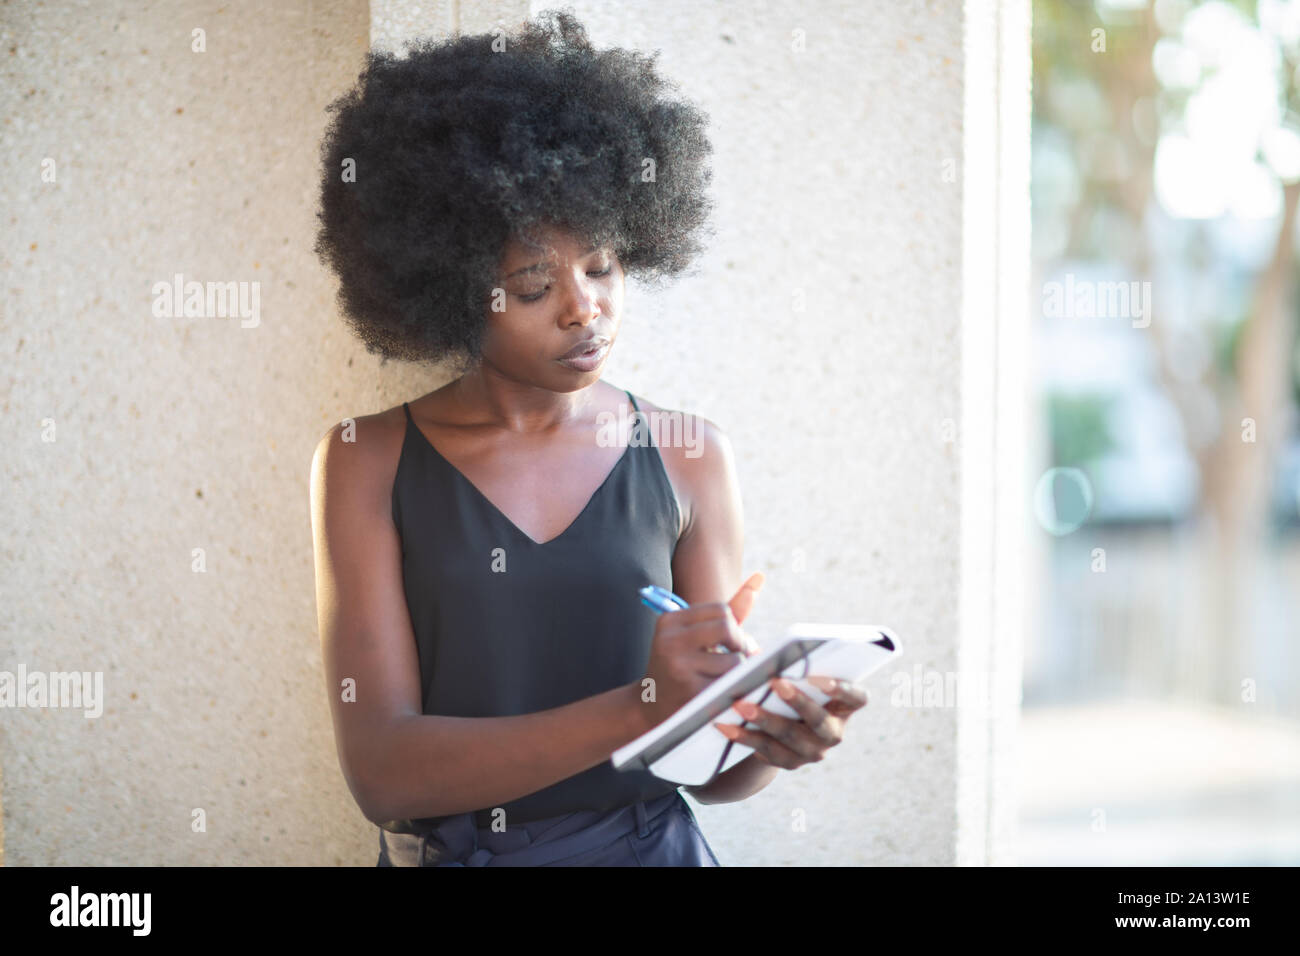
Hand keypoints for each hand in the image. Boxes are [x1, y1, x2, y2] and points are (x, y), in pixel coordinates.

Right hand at [638, 572, 764, 729]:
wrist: (650, 706)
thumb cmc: (683, 664)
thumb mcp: (698, 635)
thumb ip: (731, 610)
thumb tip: (761, 576)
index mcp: (670, 620)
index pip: (722, 610)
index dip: (734, 627)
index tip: (730, 644)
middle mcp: (670, 641)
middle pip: (728, 628)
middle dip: (740, 644)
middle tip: (736, 657)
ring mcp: (678, 667)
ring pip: (735, 660)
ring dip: (739, 670)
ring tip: (726, 677)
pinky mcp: (690, 693)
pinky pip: (731, 684)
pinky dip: (735, 687)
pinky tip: (723, 692)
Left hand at [712, 675, 867, 769]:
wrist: (782, 722)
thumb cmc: (793, 684)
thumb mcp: (796, 672)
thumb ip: (789, 661)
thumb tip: (763, 654)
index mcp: (846, 705)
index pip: (857, 698)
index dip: (842, 689)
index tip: (819, 677)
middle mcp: (835, 732)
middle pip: (819, 721)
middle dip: (796, 701)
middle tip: (773, 681)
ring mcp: (814, 752)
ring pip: (790, 738)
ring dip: (763, 720)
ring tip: (739, 705)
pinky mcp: (790, 762)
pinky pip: (767, 752)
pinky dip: (744, 737)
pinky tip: (725, 726)